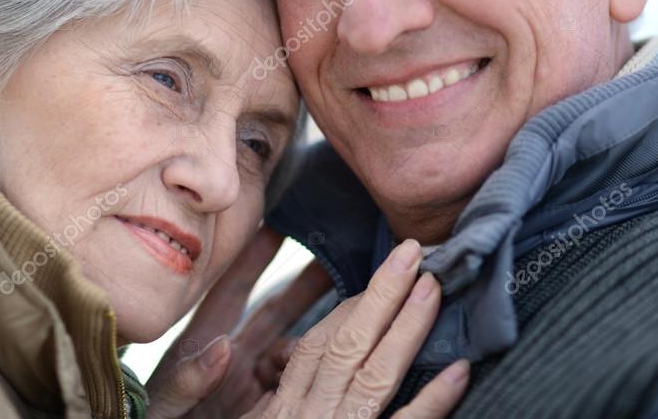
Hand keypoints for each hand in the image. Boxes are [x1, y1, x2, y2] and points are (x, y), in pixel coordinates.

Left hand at [146, 226, 331, 417]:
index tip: (276, 223)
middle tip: (337, 248)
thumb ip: (187, 379)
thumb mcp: (163, 406)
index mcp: (202, 345)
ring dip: (322, 322)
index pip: (232, 289)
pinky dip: (317, 366)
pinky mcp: (268, 405)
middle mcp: (232, 357)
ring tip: (356, 299)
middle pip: (275, 308)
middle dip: (305, 280)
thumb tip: (222, 346)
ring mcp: (252, 382)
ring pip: (295, 343)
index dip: (253, 256)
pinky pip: (298, 380)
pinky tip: (339, 357)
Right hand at [240, 239, 468, 418]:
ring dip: (407, 332)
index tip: (382, 276)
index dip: (350, 307)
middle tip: (416, 255)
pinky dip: (433, 403)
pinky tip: (460, 373)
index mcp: (275, 411)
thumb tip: (221, 345)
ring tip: (435, 291)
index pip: (315, 346)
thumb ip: (197, 386)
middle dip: (383, 298)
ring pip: (374, 379)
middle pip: (347, 349)